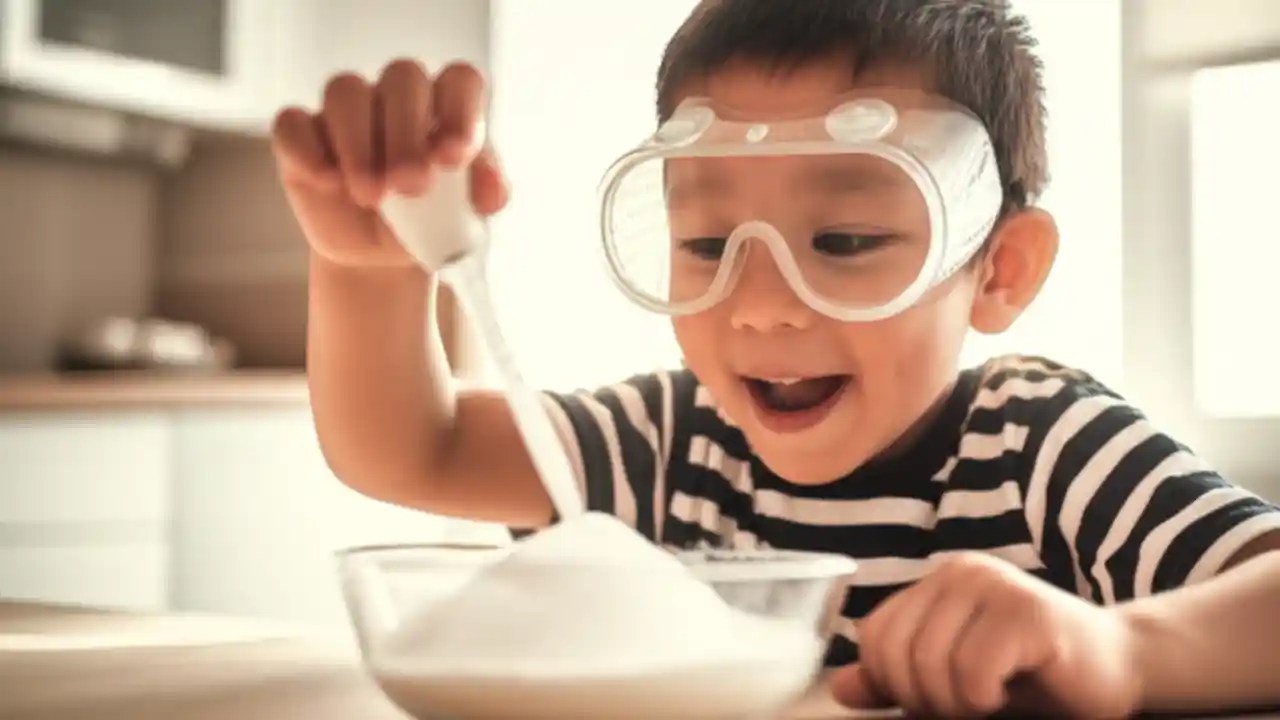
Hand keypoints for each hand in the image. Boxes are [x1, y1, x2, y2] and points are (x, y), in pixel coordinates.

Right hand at [270, 59, 508, 268]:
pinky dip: (309, 152)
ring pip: (346, 91)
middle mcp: (396, 97)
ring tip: (371, 196)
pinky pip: (294, 123)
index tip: (452, 158)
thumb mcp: (467, 216)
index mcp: (445, 106)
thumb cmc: (431, 222)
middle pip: (403, 78)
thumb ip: (486, 195)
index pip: (460, 81)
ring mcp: (347, 111)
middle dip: (407, 133)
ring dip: (359, 143)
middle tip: (411, 186)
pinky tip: (329, 184)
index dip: (460, 111)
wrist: (381, 256)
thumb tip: (494, 190)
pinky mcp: (302, 134)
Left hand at [829, 552, 1141, 717]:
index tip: (932, 700)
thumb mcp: (953, 680)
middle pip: (896, 652)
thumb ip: (897, 681)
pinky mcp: (1027, 612)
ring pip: (930, 663)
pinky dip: (982, 699)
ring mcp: (994, 585)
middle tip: (966, 706)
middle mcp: (961, 572)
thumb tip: (840, 689)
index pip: (874, 637)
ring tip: (989, 700)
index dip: (892, 683)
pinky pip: (971, 671)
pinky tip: (1008, 693)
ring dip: (956, 703)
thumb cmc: (1035, 678)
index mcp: (937, 583)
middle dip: (924, 698)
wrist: (1121, 670)